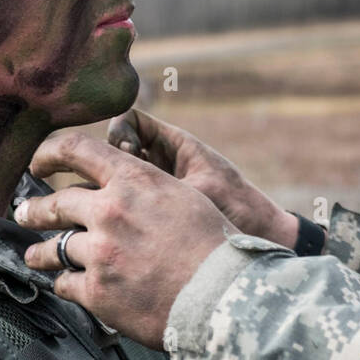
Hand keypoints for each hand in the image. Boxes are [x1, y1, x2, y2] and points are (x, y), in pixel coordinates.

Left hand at [15, 132, 232, 348]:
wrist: (222, 295)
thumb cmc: (215, 247)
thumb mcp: (187, 198)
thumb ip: (148, 189)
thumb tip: (127, 187)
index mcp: (135, 181)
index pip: (77, 149)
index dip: (49, 153)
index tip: (38, 163)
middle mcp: (110, 211)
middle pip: (54, 203)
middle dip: (34, 209)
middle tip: (26, 213)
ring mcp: (100, 252)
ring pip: (50, 248)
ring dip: (41, 252)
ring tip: (37, 256)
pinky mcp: (96, 290)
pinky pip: (64, 284)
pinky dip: (68, 285)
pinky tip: (73, 286)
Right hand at [107, 108, 298, 248]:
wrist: (258, 238)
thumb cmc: (238, 207)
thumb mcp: (202, 187)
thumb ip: (163, 179)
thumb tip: (119, 166)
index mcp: (174, 144)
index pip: (128, 121)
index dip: (119, 131)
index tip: (126, 152)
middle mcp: (157, 162)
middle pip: (109, 150)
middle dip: (101, 163)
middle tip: (109, 183)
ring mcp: (150, 187)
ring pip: (108, 179)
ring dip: (103, 191)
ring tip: (108, 209)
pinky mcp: (147, 213)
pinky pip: (116, 205)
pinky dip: (110, 212)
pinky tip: (116, 227)